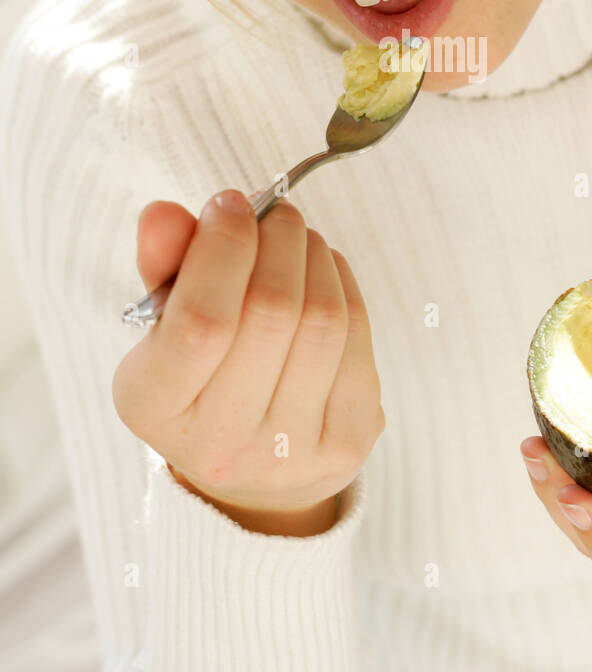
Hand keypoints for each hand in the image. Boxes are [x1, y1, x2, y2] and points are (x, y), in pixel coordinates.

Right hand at [113, 190, 384, 522]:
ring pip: (322, 319)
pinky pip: (357, 336)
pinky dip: (343, 284)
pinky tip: (323, 273)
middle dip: (278, 240)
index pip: (201, 321)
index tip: (229, 203)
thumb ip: (164, 265)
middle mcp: (221, 442)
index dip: (223, 249)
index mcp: (155, 407)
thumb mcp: (163, 323)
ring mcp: (289, 450)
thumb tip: (167, 214)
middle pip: (271, 312)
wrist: (253, 467)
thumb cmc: (203, 374)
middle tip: (273, 213)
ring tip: (296, 238)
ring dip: (314, 256)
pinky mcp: (348, 441)